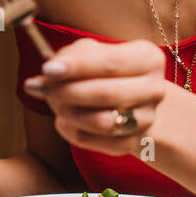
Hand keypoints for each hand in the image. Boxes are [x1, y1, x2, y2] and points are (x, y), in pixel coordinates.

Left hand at [22, 38, 166, 154]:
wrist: (134, 101)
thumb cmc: (107, 72)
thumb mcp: (94, 54)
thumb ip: (70, 57)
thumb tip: (45, 75)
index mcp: (148, 58)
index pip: (111, 62)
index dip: (78, 66)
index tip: (48, 69)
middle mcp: (154, 89)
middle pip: (106, 93)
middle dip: (67, 91)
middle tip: (41, 88)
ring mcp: (146, 118)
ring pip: (101, 122)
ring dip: (68, 112)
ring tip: (54, 103)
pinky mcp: (133, 142)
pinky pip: (95, 141)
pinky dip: (72, 131)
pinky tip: (65, 119)